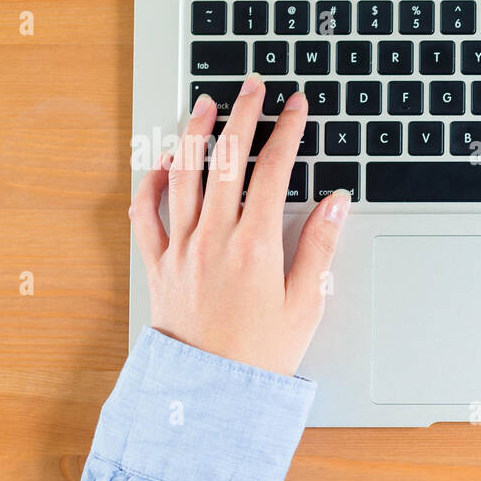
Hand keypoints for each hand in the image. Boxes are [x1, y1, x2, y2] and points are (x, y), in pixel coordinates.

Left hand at [130, 74, 350, 376]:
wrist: (212, 392)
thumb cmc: (262, 355)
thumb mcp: (306, 304)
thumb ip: (319, 250)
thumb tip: (334, 206)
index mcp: (256, 246)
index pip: (272, 171)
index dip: (287, 132)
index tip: (296, 108)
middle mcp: (214, 238)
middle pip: (226, 159)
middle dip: (243, 115)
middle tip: (254, 88)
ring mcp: (182, 248)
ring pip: (184, 175)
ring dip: (195, 133)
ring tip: (207, 105)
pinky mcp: (160, 264)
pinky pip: (146, 213)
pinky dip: (153, 181)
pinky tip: (165, 162)